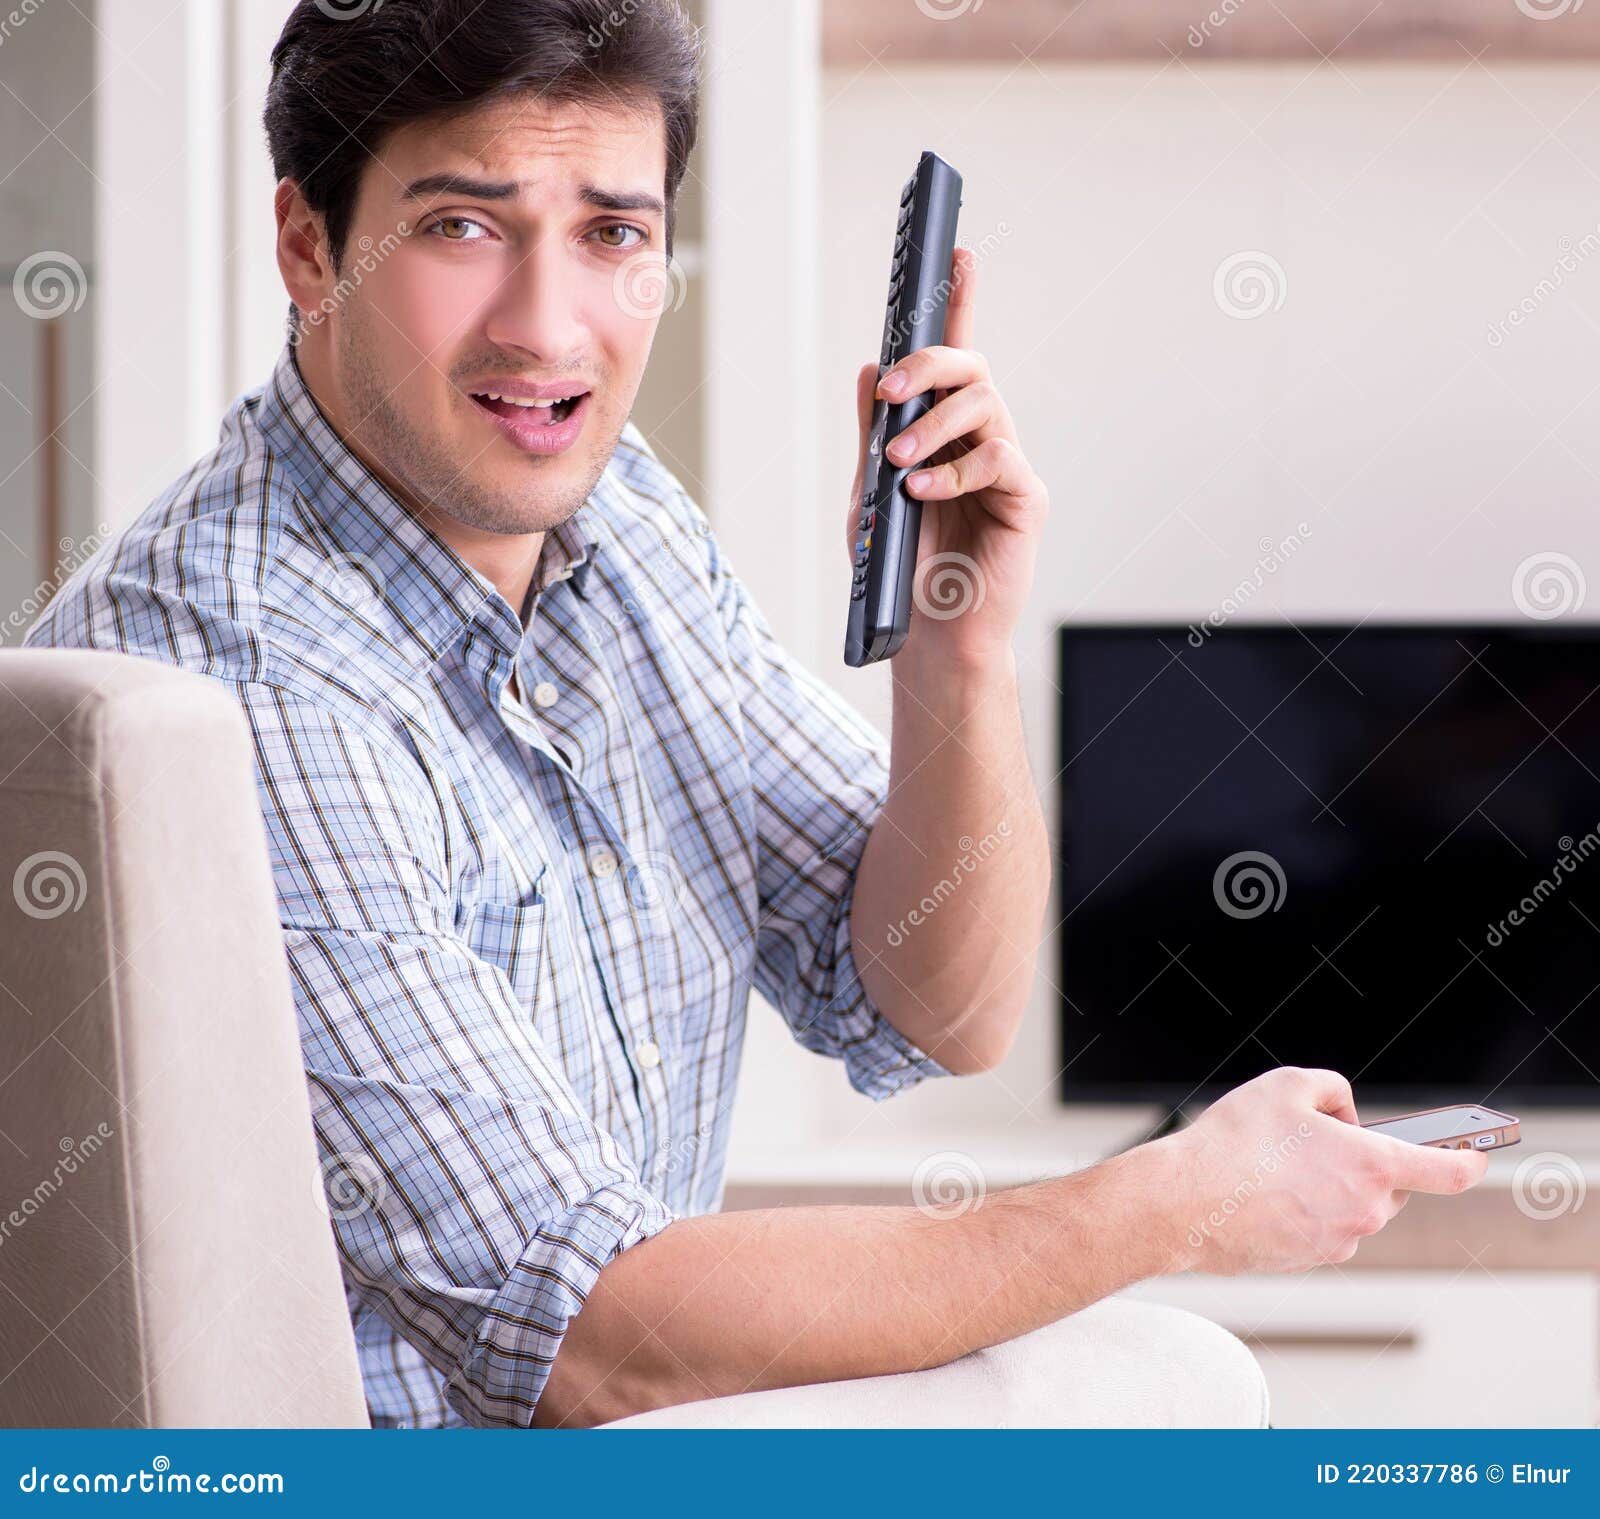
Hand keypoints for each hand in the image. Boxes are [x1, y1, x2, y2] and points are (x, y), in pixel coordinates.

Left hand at [846, 247, 1047, 671]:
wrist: (930, 633)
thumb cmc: (902, 566)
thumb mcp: (871, 494)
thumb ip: (874, 433)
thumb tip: (870, 367)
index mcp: (944, 431)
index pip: (954, 358)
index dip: (960, 302)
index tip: (958, 250)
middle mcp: (981, 438)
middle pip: (971, 369)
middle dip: (929, 366)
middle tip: (890, 393)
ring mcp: (1007, 466)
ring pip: (985, 407)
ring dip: (934, 426)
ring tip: (899, 463)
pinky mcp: (1025, 499)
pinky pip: (999, 460)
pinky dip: (955, 471)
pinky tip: (922, 492)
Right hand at [1156, 1067, 1488, 1274]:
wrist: (1184, 1203)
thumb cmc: (1235, 1142)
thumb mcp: (1287, 1084)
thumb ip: (1333, 1089)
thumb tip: (1344, 1116)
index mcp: (1372, 1166)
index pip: (1448, 1170)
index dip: (1468, 1158)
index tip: (1476, 1153)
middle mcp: (1365, 1211)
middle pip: (1389, 1187)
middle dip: (1364, 1164)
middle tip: (1316, 1141)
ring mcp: (1336, 1242)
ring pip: (1350, 1209)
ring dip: (1327, 1187)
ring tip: (1272, 1165)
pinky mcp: (1306, 1261)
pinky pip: (1319, 1229)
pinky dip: (1300, 1210)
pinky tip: (1260, 1191)